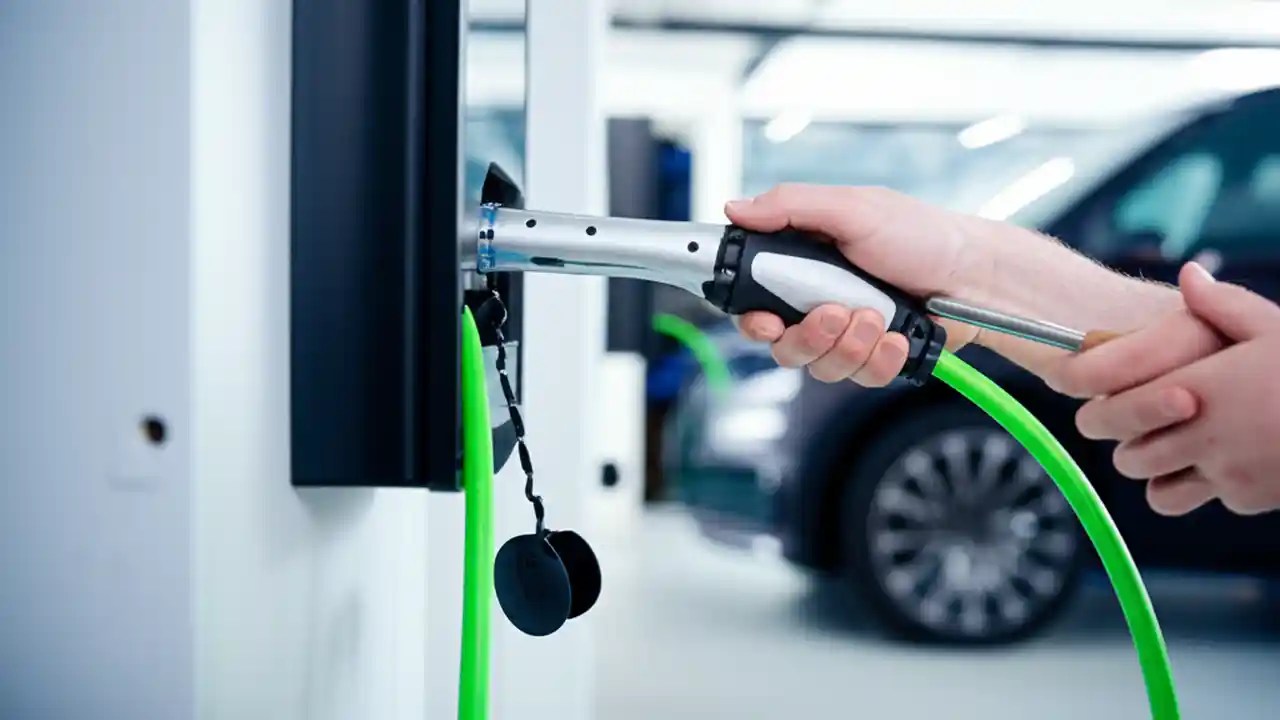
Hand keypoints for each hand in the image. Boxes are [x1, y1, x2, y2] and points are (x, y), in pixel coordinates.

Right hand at [727, 184, 988, 386]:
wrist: (976, 272)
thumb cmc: (920, 233)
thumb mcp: (851, 208)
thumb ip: (789, 207)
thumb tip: (736, 208)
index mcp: (804, 265)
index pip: (756, 303)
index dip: (754, 320)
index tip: (766, 321)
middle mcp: (820, 303)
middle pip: (784, 346)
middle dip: (809, 337)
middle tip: (835, 313)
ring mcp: (849, 334)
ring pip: (821, 366)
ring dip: (849, 345)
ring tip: (877, 317)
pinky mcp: (877, 357)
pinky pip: (861, 377)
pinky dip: (880, 359)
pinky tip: (896, 336)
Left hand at [1071, 263, 1279, 515]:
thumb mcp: (1274, 326)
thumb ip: (1222, 306)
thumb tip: (1189, 278)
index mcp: (1197, 386)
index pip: (1108, 410)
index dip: (1094, 407)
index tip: (1090, 400)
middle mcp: (1200, 434)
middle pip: (1124, 453)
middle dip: (1124, 438)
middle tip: (1131, 421)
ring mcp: (1223, 472)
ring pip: (1154, 487)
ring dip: (1158, 468)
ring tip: (1175, 441)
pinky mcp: (1247, 498)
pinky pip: (1201, 498)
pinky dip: (1202, 485)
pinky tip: (1221, 457)